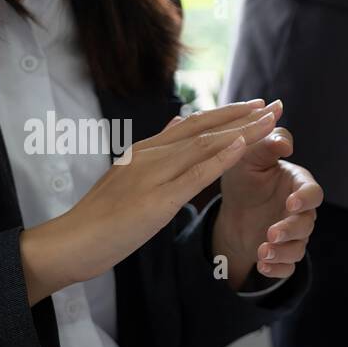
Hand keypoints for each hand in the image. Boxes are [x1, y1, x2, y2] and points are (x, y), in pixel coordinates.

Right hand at [20, 100, 279, 303]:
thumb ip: (156, 151)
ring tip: (270, 119)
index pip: (194, 124)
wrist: (71, 242)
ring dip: (241, 130)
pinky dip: (220, 159)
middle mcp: (150, 154)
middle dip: (243, 115)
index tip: (258, 106)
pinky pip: (194, 175)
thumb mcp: (130, 175)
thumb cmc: (102, 217)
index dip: (229, 113)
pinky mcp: (155, 200)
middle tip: (276, 104)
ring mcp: (152, 175)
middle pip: (204, 128)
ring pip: (204, 145)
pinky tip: (242, 147)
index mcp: (146, 150)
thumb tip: (177, 123)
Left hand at [212, 99, 322, 287]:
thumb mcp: (250, 156)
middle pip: (307, 223)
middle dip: (291, 230)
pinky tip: (261, 266)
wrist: (233, 208)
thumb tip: (285, 143)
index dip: (305, 199)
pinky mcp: (283, 252)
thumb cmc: (246, 176)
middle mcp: (300, 211)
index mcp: (298, 185)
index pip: (312, 192)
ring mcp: (293, 234)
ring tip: (262, 252)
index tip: (291, 203)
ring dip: (282, 252)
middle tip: (272, 233)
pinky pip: (287, 266)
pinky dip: (277, 269)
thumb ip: (267, 145)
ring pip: (298, 247)